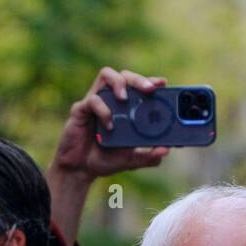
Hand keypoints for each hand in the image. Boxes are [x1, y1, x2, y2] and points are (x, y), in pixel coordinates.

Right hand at [50, 66, 170, 181]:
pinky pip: (92, 100)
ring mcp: (95, 103)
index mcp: (124, 107)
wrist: (80, 170)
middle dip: (138, 79)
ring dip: (118, 83)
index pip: (138, 86)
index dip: (150, 81)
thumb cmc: (105, 160)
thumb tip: (165, 151)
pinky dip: (103, 110)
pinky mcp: (80, 110)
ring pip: (106, 75)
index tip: (162, 83)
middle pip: (125, 75)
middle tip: (149, 89)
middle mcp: (110, 100)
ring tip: (125, 98)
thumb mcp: (131, 160)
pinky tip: (109, 125)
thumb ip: (148, 157)